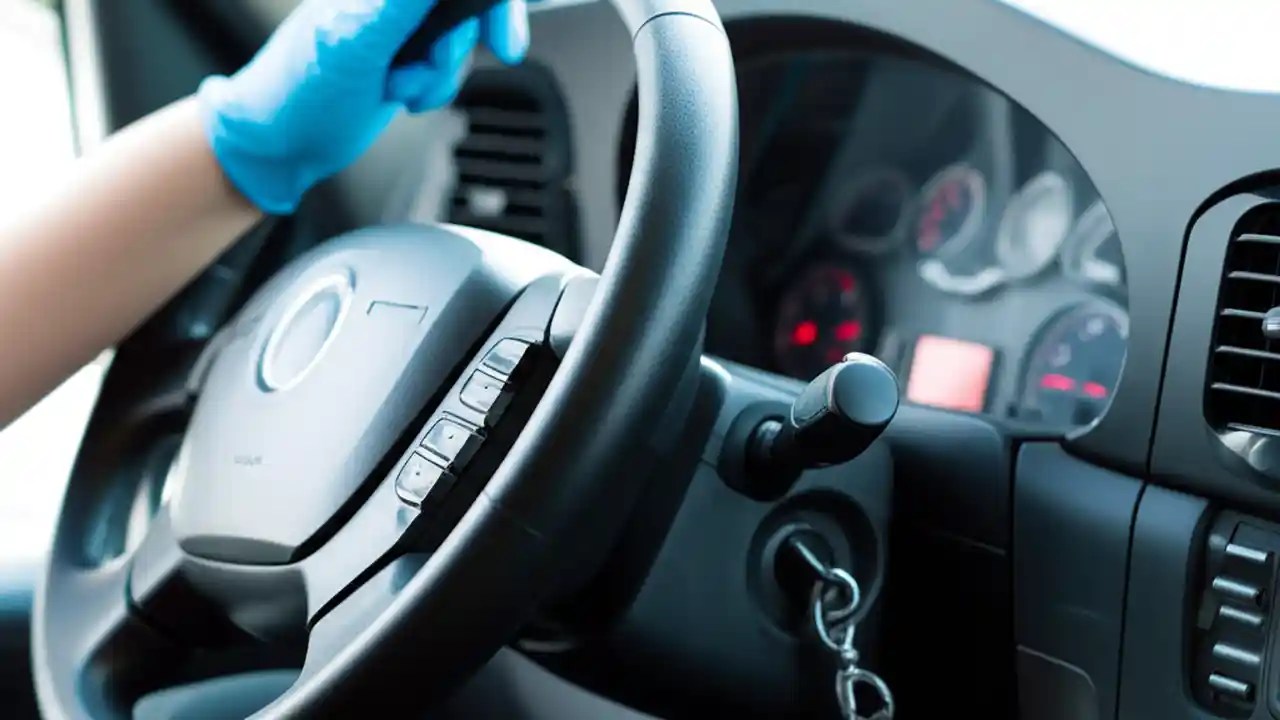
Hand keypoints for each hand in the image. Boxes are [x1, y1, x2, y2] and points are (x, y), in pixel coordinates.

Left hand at [198, 0, 528, 213]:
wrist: (279, 145)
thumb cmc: (299, 92)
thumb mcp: (357, 44)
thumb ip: (404, 4)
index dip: (491, 7)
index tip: (503, 41)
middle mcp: (391, 1)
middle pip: (463, 11)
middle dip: (454, 49)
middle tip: (428, 72)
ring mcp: (399, 29)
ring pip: (458, 41)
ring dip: (439, 76)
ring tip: (397, 89)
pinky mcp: (403, 58)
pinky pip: (445, 66)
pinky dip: (434, 89)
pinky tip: (401, 97)